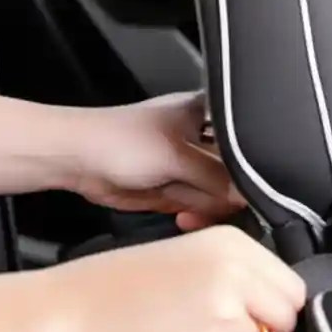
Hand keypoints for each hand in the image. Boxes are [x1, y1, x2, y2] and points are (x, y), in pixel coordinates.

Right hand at [37, 226, 306, 331]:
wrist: (61, 318)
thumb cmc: (112, 293)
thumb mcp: (185, 262)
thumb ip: (237, 276)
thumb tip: (276, 307)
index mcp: (230, 244)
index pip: (291, 288)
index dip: (271, 309)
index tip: (248, 317)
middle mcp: (234, 273)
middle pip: (286, 318)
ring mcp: (223, 314)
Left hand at [66, 92, 244, 230]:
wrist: (78, 161)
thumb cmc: (120, 140)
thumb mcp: (177, 156)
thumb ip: (216, 176)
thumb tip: (248, 194)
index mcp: (211, 114)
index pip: (248, 140)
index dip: (253, 164)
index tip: (252, 186)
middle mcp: (204, 138)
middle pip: (238, 171)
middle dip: (228, 192)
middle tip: (220, 203)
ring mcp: (192, 165)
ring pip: (221, 194)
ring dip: (210, 208)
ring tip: (190, 209)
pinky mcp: (178, 188)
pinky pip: (201, 207)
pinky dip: (196, 216)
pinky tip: (184, 217)